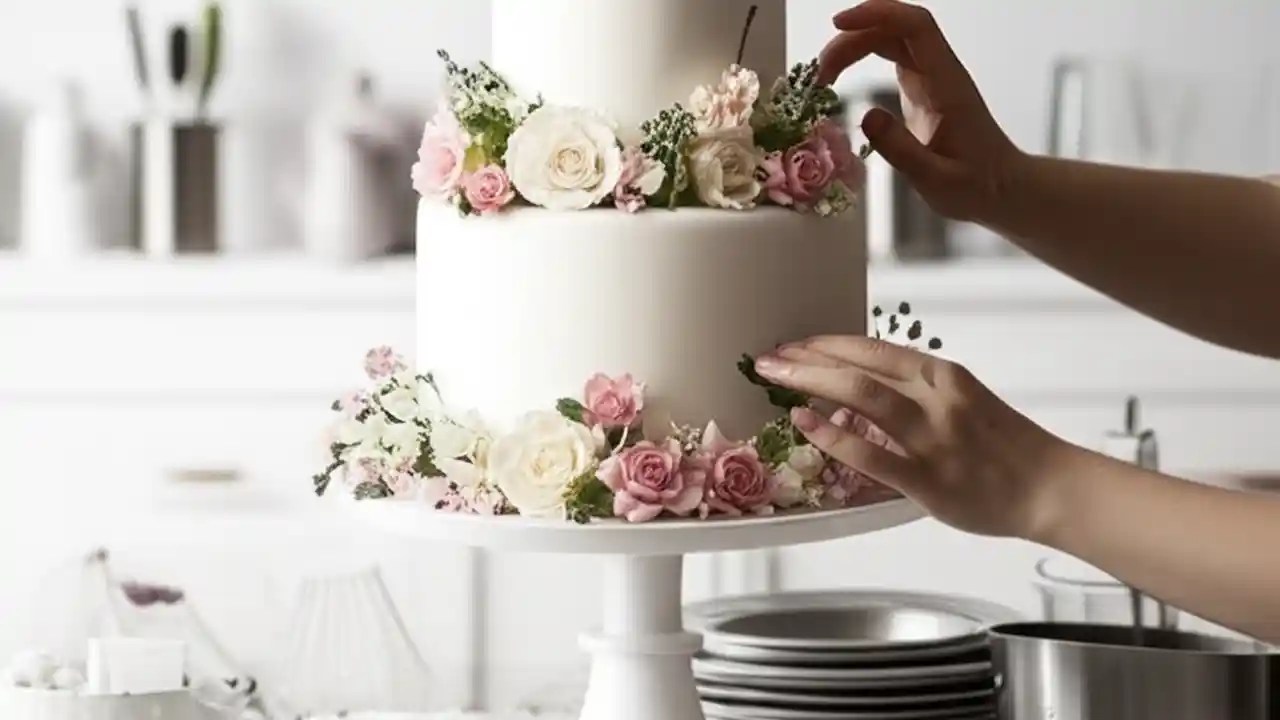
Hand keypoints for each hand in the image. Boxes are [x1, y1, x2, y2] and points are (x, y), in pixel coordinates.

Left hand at [753, 336, 1076, 540]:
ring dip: (811, 382)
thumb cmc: (1006, 447)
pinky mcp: (927, 478)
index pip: (872, 348)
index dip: (826, 344)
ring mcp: (930, 437)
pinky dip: (832, 436)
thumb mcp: (963, 402)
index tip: (794, 344)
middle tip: (768, 360)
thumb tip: (862, 388)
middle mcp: (934, 398)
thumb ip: (916, 393)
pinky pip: (871, 453)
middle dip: (805, 359)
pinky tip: (804, 423)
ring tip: (776, 379)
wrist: (1051, 486)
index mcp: (942, 376)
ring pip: (861, 396)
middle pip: (858, 367)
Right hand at [818, 0, 1022, 222]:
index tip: (839, 24)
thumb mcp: (937, 180)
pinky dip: (861, 57)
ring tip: (823, 77)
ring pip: (891, 40)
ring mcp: (932, 78)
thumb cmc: (977, 186)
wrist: (1002, 189)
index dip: (878, 14)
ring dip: (853, 46)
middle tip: (818, 75)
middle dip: (852, 38)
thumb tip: (866, 116)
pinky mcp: (923, 90)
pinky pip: (891, 56)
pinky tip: (841, 75)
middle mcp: (941, 73)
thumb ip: (902, 150)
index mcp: (948, 85)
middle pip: (895, 30)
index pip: (916, 27)